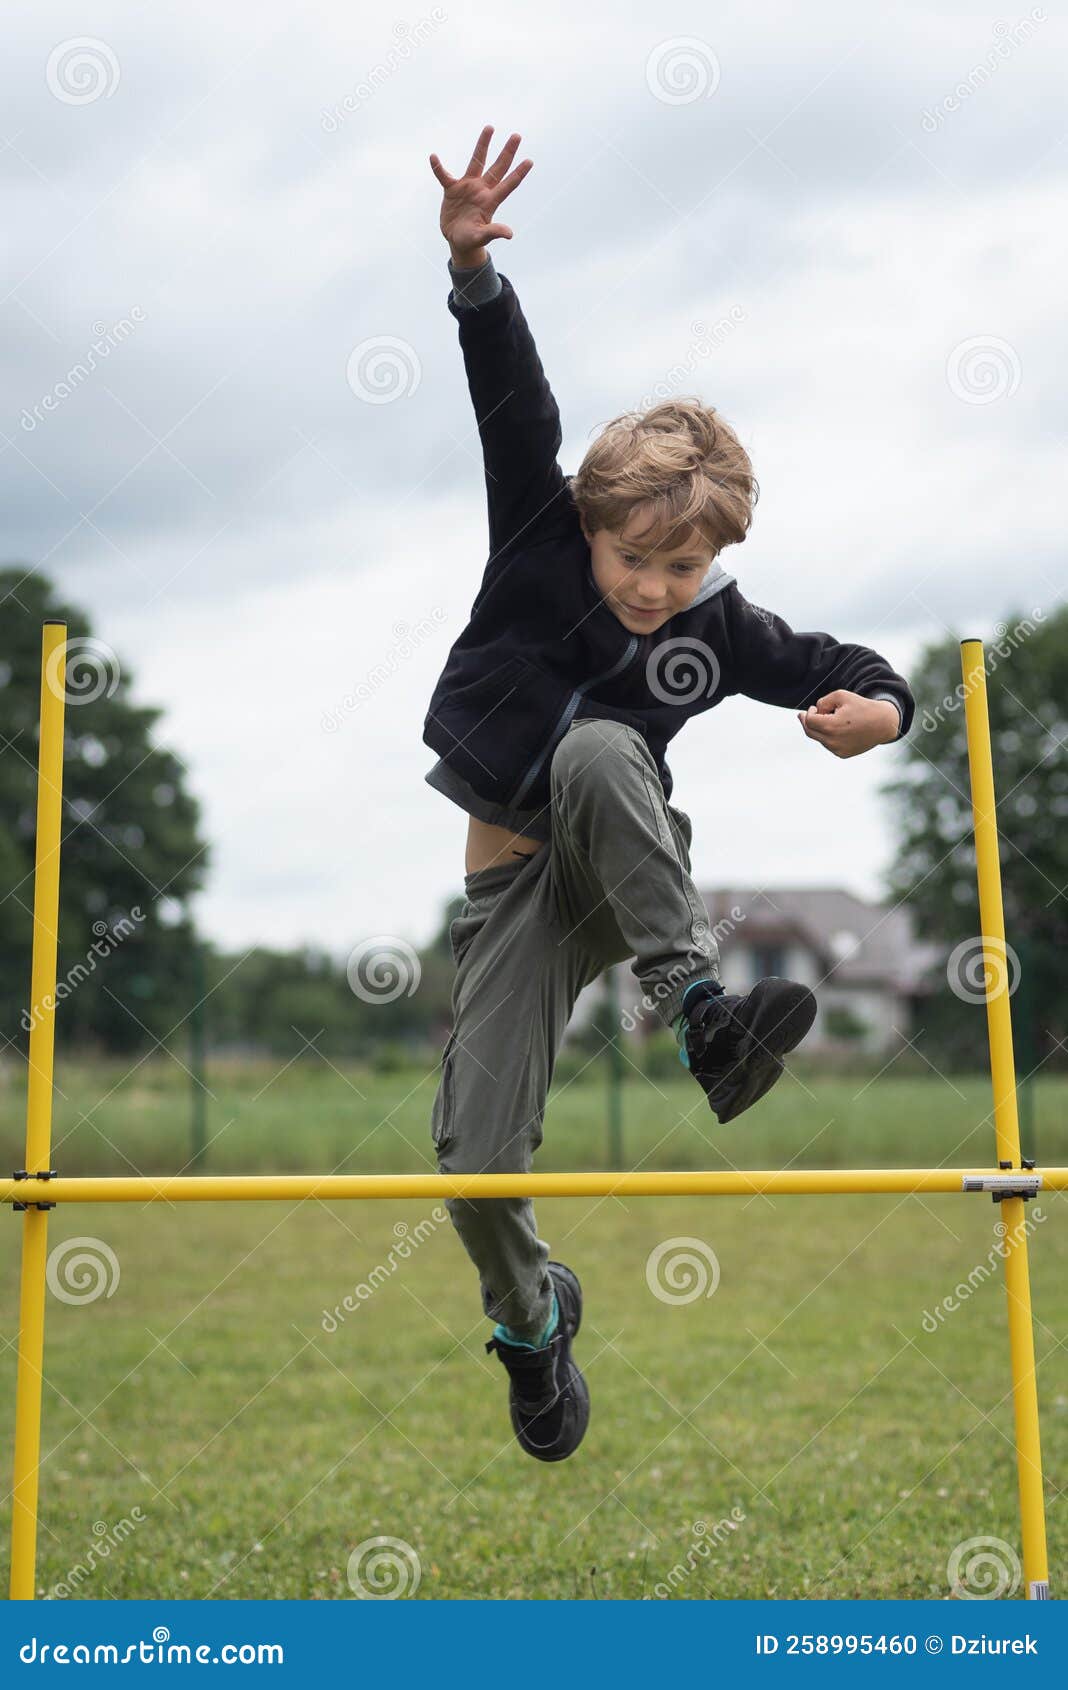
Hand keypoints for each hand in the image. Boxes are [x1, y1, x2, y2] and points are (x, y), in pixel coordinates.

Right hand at [429, 124, 532, 265]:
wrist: (456, 240)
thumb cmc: (470, 240)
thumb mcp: (480, 237)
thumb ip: (493, 232)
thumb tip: (510, 234)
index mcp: (490, 201)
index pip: (508, 184)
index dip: (519, 173)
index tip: (530, 161)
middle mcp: (482, 190)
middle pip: (497, 168)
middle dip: (507, 152)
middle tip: (517, 136)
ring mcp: (467, 187)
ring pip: (477, 161)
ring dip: (483, 145)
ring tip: (490, 128)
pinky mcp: (452, 189)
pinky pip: (444, 175)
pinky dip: (438, 168)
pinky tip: (433, 157)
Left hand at [797, 690, 898, 757]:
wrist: (883, 723)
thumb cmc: (862, 707)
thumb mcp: (841, 696)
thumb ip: (822, 702)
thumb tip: (813, 713)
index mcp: (831, 726)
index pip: (809, 720)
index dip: (809, 712)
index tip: (814, 708)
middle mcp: (833, 741)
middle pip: (810, 732)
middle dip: (807, 722)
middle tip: (802, 715)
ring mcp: (838, 750)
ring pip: (819, 738)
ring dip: (820, 729)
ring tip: (834, 719)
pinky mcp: (843, 755)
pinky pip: (828, 745)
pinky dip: (829, 737)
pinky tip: (840, 729)